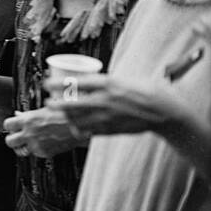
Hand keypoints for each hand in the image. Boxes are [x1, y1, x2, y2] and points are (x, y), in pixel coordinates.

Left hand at [3, 107, 87, 157]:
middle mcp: (29, 133)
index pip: (7, 125)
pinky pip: (35, 154)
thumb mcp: (43, 110)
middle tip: (18, 137)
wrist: (79, 126)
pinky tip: (44, 143)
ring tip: (28, 143)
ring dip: (22, 147)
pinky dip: (37, 150)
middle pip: (9, 141)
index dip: (10, 126)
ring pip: (20, 151)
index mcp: (27, 120)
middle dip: (12, 139)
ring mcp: (36, 145)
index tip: (14, 126)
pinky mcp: (44, 153)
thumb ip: (28, 115)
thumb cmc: (64, 114)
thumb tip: (18, 114)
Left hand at [42, 73, 178, 138]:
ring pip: (78, 119)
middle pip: (72, 104)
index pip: (77, 83)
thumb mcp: (125, 80)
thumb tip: (88, 80)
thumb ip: (107, 82)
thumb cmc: (147, 90)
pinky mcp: (112, 129)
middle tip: (48, 102)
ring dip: (67, 117)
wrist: (165, 112)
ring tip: (61, 114)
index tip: (45, 83)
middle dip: (57, 104)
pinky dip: (80, 129)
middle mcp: (106, 100)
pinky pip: (90, 131)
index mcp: (109, 84)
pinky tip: (75, 127)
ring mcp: (108, 117)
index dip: (58, 84)